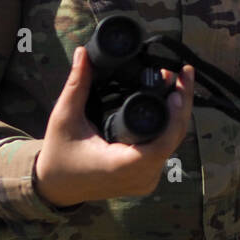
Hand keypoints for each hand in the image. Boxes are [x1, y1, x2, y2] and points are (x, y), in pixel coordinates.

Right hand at [35, 46, 194, 205]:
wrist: (56, 186)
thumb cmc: (59, 154)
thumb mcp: (64, 118)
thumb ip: (77, 86)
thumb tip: (83, 53)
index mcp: (121, 166)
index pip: (163, 143)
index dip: (175, 115)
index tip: (176, 88)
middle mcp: (140, 177)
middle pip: (174, 138)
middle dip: (181, 104)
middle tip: (183, 74)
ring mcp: (147, 181)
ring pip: (173, 143)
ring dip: (178, 113)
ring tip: (178, 83)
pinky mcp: (148, 178)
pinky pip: (166, 150)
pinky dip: (170, 127)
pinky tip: (173, 104)